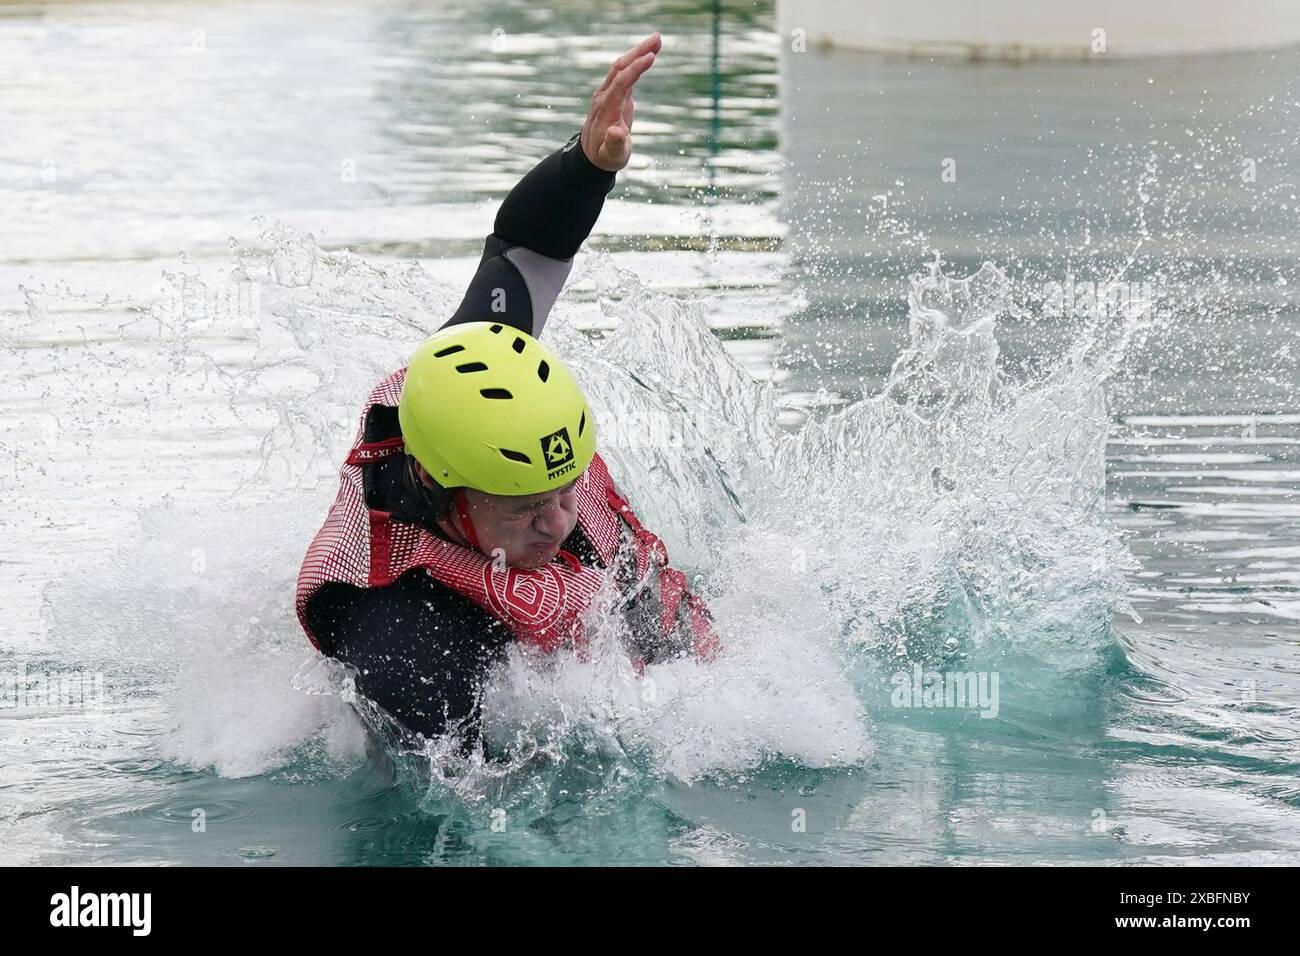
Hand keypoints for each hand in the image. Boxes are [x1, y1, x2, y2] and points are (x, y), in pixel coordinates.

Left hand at [580, 32, 660, 172]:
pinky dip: (637, 61)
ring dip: (638, 52)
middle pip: (620, 68)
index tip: (651, 56)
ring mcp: (609, 93)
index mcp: (606, 109)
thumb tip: (617, 132)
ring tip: (657, 40)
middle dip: (638, 52)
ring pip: (622, 67)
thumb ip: (615, 144)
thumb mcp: (612, 156)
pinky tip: (649, 53)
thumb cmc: (605, 157)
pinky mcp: (615, 94)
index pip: (621, 83)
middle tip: (657, 38)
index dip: (635, 69)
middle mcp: (605, 97)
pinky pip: (625, 73)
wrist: (592, 155)